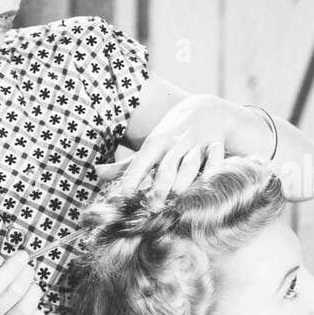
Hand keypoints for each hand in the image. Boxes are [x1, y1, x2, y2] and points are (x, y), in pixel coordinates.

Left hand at [95, 95, 236, 195]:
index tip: (124, 195)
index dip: (133, 177)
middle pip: (167, 165)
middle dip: (161, 183)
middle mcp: (175, 143)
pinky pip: (216, 158)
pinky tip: (208, 181)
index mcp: (156, 143)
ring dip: (184, 179)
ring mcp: (197, 144)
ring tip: (177, 196)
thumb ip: (127, 165)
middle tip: (154, 204)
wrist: (205, 110)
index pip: (142, 161)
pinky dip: (213, 169)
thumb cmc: (172, 138)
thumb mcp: (150, 147)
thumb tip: (97, 172)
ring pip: (190, 163)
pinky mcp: (216, 146)